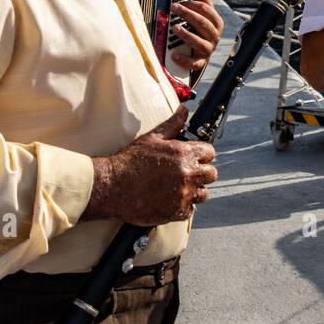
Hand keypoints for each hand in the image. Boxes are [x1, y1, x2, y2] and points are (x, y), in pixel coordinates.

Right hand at [90, 105, 216, 226]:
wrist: (113, 185)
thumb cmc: (130, 161)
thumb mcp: (152, 138)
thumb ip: (173, 124)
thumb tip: (183, 111)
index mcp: (184, 154)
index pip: (210, 153)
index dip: (202, 155)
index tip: (194, 158)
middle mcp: (188, 174)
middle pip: (211, 174)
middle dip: (201, 172)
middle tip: (186, 173)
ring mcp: (184, 194)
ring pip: (203, 194)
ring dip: (194, 190)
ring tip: (177, 187)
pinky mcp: (177, 212)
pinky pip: (190, 210)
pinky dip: (182, 206)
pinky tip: (170, 200)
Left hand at [171, 0, 223, 72]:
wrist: (203, 51)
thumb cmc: (202, 29)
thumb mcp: (204, 13)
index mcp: (216, 23)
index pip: (206, 11)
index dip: (192, 4)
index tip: (179, 1)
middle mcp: (214, 37)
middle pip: (203, 24)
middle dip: (188, 15)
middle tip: (174, 8)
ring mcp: (208, 50)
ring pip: (199, 43)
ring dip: (187, 35)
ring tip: (174, 28)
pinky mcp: (200, 62)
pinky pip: (193, 63)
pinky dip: (184, 60)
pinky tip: (174, 55)